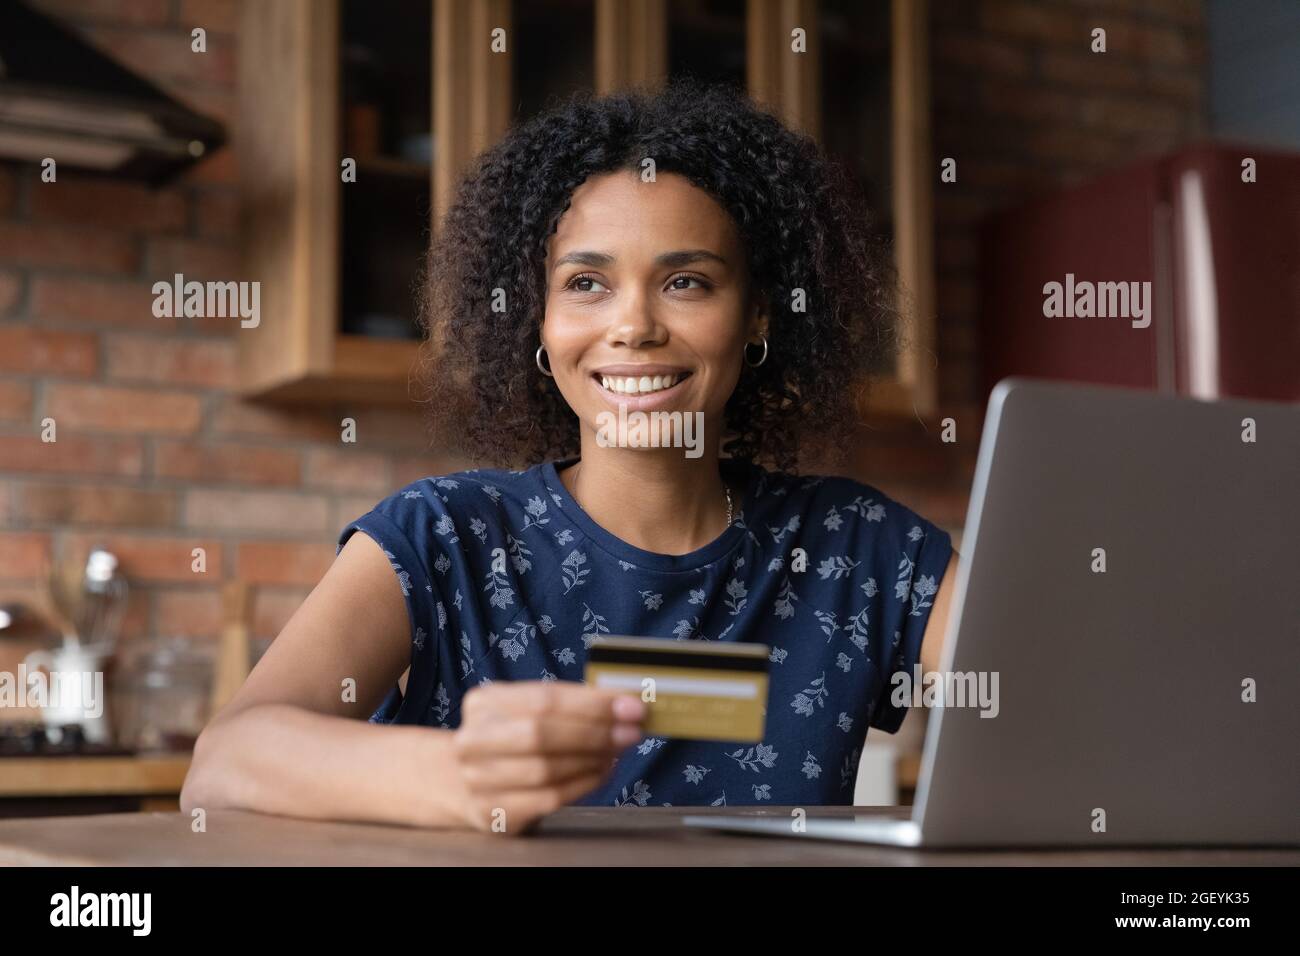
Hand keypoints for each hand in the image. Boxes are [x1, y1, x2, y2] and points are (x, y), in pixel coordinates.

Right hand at [450, 681, 644, 833]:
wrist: (472, 784)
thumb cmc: (514, 742)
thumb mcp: (530, 712)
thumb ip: (572, 706)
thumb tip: (627, 703)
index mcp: (484, 702)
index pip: (544, 698)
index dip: (592, 703)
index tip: (632, 707)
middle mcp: (473, 739)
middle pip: (541, 733)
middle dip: (594, 732)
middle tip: (631, 732)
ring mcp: (477, 779)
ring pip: (545, 769)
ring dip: (591, 759)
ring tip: (615, 752)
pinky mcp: (491, 812)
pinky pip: (547, 798)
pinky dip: (582, 784)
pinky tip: (600, 773)